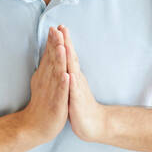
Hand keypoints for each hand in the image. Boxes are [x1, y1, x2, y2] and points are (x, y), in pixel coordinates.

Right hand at [21, 25, 69, 143]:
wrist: (35, 126)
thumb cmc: (41, 103)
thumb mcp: (42, 81)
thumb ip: (45, 66)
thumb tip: (47, 51)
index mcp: (45, 75)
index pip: (49, 56)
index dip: (52, 41)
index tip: (55, 26)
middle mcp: (47, 81)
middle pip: (52, 61)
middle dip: (55, 45)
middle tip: (56, 30)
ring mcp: (51, 92)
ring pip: (56, 74)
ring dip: (58, 60)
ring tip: (61, 46)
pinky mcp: (56, 104)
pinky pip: (60, 93)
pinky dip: (63, 84)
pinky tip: (66, 75)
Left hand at [59, 24, 106, 142]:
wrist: (93, 125)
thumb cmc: (80, 105)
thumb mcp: (72, 86)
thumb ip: (69, 73)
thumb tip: (64, 61)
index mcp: (73, 76)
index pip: (68, 55)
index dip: (63, 41)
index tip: (58, 27)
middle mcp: (77, 80)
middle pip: (72, 58)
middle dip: (67, 43)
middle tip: (62, 28)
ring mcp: (78, 90)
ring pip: (74, 71)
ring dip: (70, 58)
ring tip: (66, 45)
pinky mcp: (78, 103)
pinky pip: (75, 92)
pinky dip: (72, 83)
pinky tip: (69, 75)